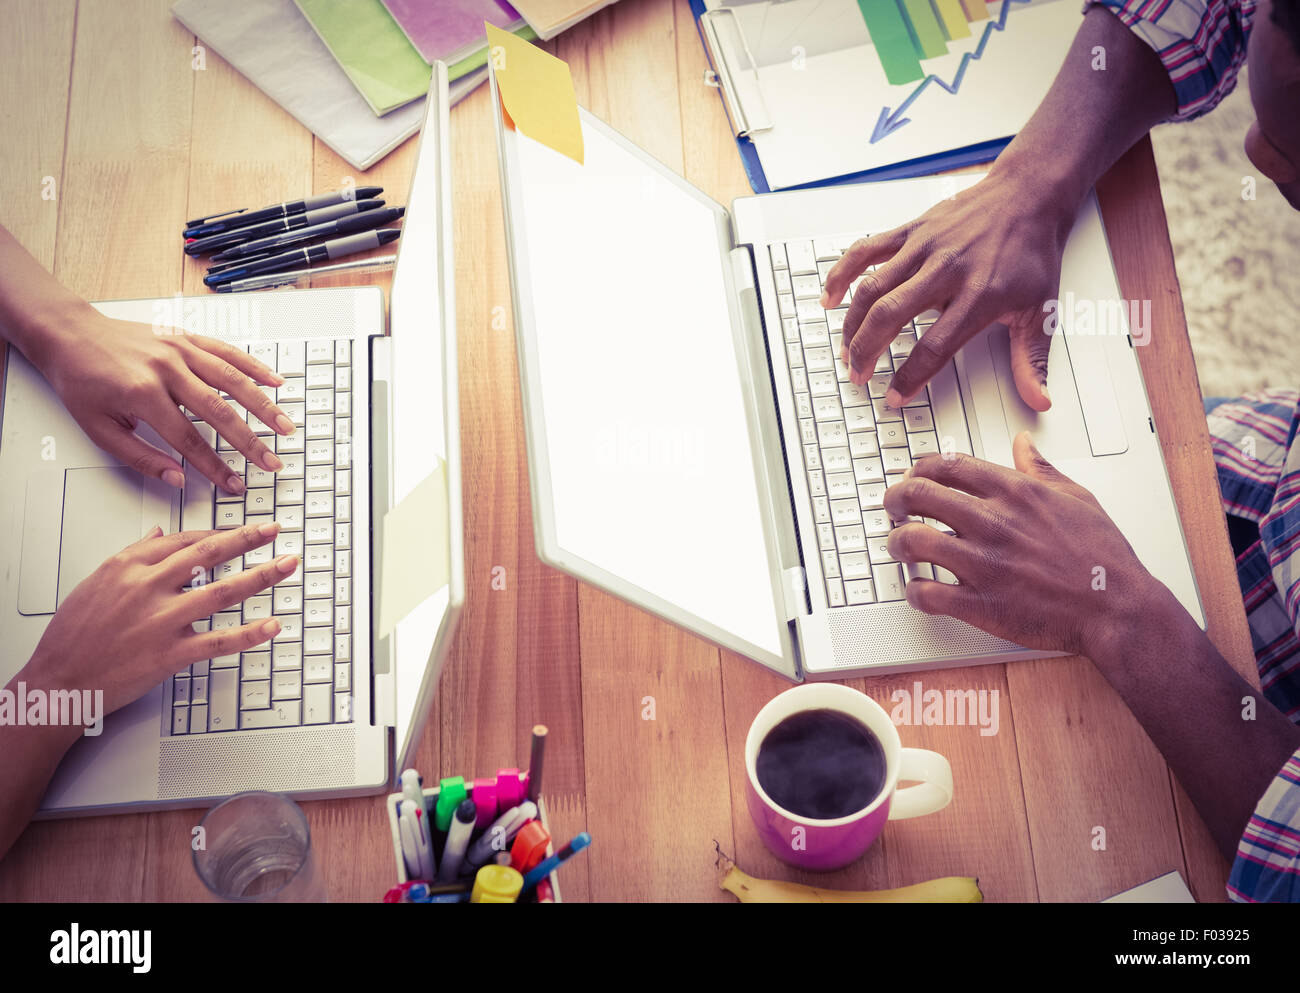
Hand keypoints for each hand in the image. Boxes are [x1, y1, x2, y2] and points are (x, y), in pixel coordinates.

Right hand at [25, 524, 297, 715]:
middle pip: (209, 555)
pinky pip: (219, 641)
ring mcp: (161, 621)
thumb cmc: (73, 636)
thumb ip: (132, 556)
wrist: (58, 683)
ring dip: (261, 576)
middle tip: (274, 530)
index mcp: (128, 566)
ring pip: (222, 591)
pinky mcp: (170, 654)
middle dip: (247, 538)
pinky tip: (272, 624)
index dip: (219, 532)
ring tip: (286, 565)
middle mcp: (147, 587)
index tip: (242, 528)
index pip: (184, 540)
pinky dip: (249, 634)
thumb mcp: (96, 583)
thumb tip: (159, 535)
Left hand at [34, 305, 293, 492]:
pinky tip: (275, 382)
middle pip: (220, 412)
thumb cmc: (81, 381)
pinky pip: (227, 352)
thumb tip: (176, 478)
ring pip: (232, 380)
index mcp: (142, 395)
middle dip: (251, 442)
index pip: (189, 440)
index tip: (234, 484)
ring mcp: (180, 350)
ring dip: (263, 405)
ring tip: (285, 426)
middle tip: (272, 462)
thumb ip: (140, 457)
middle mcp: (167, 369)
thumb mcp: (99, 428)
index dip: (215, 467)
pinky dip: (254, 367)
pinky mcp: (186, 337)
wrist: (69, 334)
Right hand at [820, 170, 1074, 410]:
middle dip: (866, 352)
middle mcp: (947, 270)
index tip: (895, 396)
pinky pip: (866, 251)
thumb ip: (1032, 360)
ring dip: (852, 324)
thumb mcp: (1040, 310)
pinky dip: (841, 274)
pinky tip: (829, 298)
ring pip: (872, 288)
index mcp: (979, 295)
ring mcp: (925, 248)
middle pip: (891, 316)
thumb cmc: (1031, 252)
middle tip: (858, 375)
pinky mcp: (911, 231)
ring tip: (846, 350)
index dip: (910, 377)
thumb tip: (1039, 401)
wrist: (1028, 195)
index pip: (935, 346)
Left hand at [881, 433, 1163, 658]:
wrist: (1117, 607)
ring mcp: (984, 564)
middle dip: (894, 499)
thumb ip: (1041, 468)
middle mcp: (994, 523)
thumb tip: (1022, 442)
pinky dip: (913, 591)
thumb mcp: (1076, 498)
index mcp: (1015, 493)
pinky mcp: (982, 604)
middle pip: (918, 495)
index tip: (913, 477)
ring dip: (896, 543)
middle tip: (892, 508)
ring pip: (912, 541)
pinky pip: (927, 594)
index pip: (948, 465)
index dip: (919, 468)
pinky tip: (919, 589)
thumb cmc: (1102, 557)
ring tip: (899, 547)